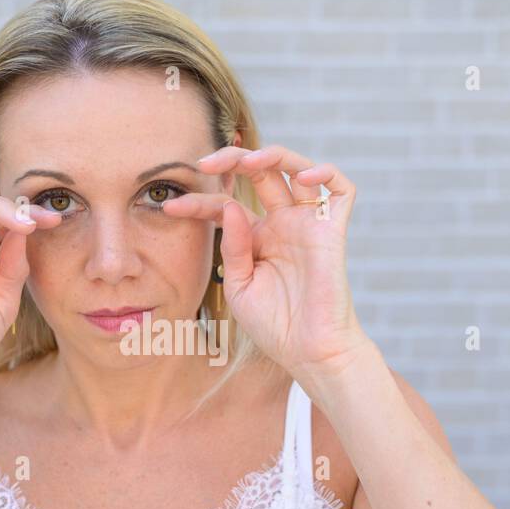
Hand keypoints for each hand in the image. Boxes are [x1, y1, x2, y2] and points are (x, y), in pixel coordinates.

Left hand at [158, 144, 371, 385]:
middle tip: (204, 163)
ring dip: (273, 155)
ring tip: (248, 161)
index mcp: (258, 238)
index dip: (198, 202)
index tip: (170, 207)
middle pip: (261, 173)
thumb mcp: (239, 286)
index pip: (225, 207)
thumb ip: (233, 246)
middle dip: (232, 160)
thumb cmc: (274, 326)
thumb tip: (230, 205)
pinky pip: (340, 189)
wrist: (308, 353)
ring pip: (297, 169)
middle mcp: (283, 224)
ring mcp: (309, 224)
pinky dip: (325, 172)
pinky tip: (304, 176)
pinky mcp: (333, 230)